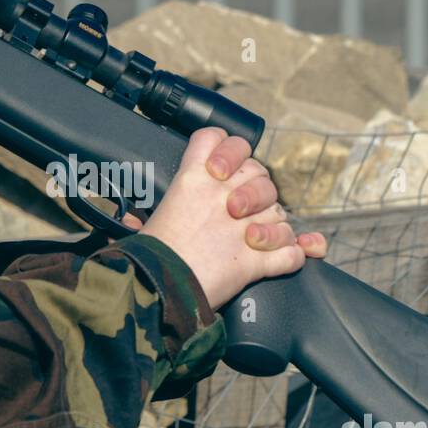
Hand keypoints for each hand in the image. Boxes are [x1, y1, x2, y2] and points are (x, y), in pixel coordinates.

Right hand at [134, 127, 326, 311]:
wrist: (155, 289)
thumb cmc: (146, 256)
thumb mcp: (149, 215)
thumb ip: (157, 208)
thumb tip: (133, 218)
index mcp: (193, 179)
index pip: (218, 138)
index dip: (228, 149)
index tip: (222, 167)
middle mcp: (223, 196)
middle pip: (258, 171)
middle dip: (257, 189)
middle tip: (240, 209)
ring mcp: (243, 227)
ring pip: (280, 212)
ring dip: (275, 227)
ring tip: (257, 239)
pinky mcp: (256, 260)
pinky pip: (290, 252)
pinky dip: (294, 255)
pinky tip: (287, 255)